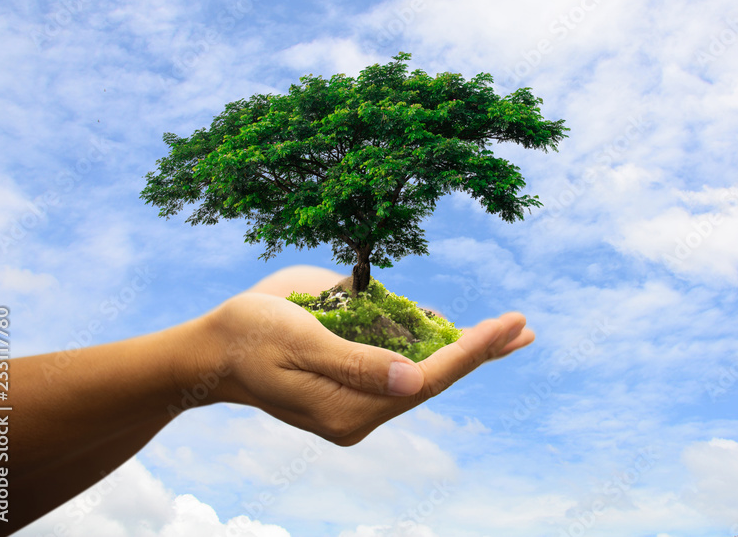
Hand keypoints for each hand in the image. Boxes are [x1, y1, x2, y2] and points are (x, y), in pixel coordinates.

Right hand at [194, 265, 534, 445]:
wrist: (212, 351)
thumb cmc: (248, 339)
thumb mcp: (299, 342)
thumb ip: (356, 363)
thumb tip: (415, 381)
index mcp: (348, 410)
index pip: (427, 379)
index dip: (471, 350)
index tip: (507, 324)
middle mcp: (359, 412)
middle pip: (436, 380)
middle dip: (482, 352)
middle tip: (525, 327)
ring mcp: (357, 402)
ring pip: (425, 374)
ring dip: (467, 351)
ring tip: (510, 333)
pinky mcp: (352, 385)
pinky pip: (405, 366)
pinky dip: (436, 347)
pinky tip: (459, 335)